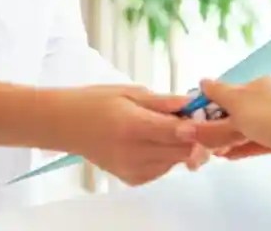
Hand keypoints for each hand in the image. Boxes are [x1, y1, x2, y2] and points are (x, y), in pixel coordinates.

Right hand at [55, 85, 203, 185]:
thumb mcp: (128, 92)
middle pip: (181, 151)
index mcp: (132, 125)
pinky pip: (162, 170)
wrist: (67, 126)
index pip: (175, 132)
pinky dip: (167, 157)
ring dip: (180, 146)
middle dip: (193, 137)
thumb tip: (189, 103)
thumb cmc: (96, 102)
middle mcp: (133, 152)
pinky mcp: (132, 179)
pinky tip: (155, 142)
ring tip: (168, 128)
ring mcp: (132, 169)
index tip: (203, 116)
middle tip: (191, 119)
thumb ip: (161, 102)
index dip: (195, 126)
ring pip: (175, 162)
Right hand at [184, 76, 270, 178]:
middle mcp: (267, 100)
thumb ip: (217, 95)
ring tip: (210, 151)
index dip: (209, 103)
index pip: (227, 91)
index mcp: (258, 85)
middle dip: (216, 125)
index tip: (192, 117)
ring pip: (245, 129)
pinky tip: (228, 156)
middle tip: (198, 140)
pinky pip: (255, 143)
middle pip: (235, 111)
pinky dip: (241, 148)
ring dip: (227, 138)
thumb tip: (202, 82)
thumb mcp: (238, 104)